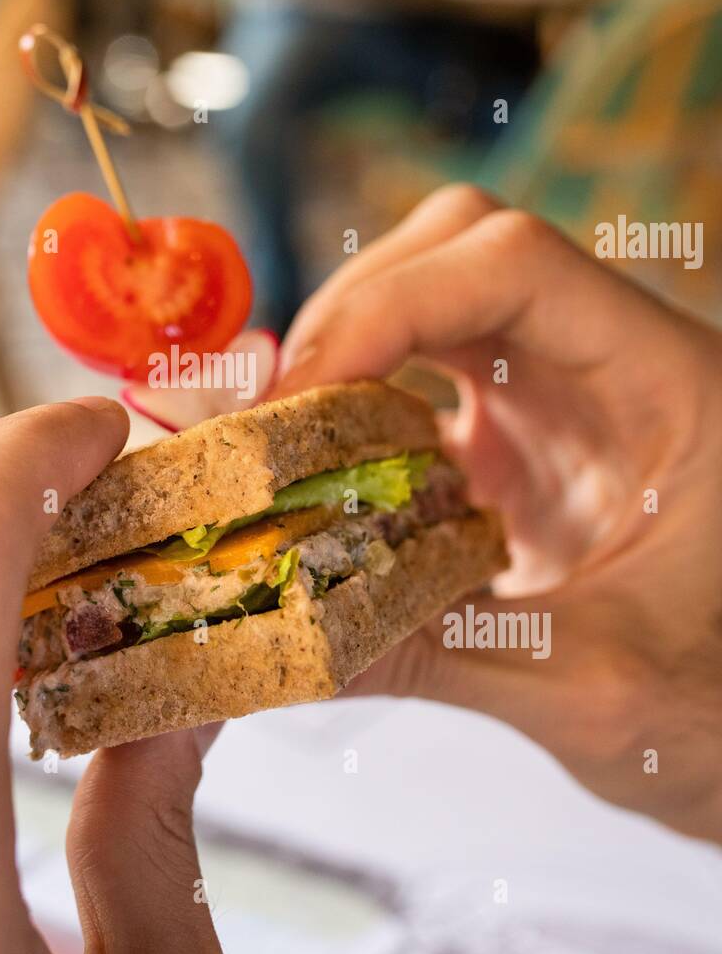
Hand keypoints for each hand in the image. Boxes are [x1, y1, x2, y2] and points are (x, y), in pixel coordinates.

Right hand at [273, 186, 721, 842]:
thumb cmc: (716, 706)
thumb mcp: (586, 691)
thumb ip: (436, 657)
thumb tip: (283, 637)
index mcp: (665, 385)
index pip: (514, 265)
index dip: (391, 304)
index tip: (302, 391)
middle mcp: (609, 361)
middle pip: (461, 247)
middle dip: (350, 311)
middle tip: (275, 412)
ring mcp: (561, 388)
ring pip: (433, 291)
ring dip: (343, 347)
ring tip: (284, 437)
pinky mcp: (519, 430)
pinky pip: (420, 370)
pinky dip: (353, 403)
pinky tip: (321, 470)